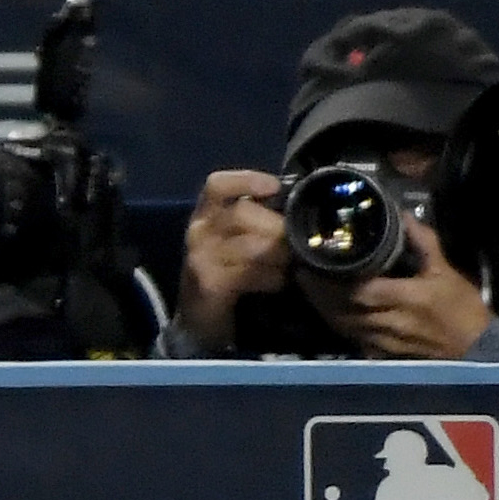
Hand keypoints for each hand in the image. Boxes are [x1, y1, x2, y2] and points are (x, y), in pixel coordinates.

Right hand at [175, 167, 289, 349]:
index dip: (246, 180)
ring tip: (293, 267)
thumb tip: (300, 208)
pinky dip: (270, 278)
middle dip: (277, 228)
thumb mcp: (236, 242)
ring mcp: (201, 257)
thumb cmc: (226, 274)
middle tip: (299, 244)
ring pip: (249, 245)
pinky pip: (247, 274)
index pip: (217, 185)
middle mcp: (198, 230)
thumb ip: (258, 223)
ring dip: (279, 256)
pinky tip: (279, 283)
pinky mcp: (209, 283)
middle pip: (241, 213)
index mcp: (206, 215)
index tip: (274, 186)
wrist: (198, 320)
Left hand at [298, 212, 494, 358]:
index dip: (332, 281)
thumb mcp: (446, 271)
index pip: (360, 291)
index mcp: (407, 298)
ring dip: (323, 308)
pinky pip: (352, 339)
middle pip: (344, 309)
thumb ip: (424, 242)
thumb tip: (401, 215)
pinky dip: (337, 324)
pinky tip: (327, 310)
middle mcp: (391, 322)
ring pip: (343, 325)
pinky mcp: (384, 354)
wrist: (478, 349)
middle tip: (301, 273)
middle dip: (319, 293)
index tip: (313, 264)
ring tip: (307, 288)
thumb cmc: (463, 306)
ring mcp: (385, 341)